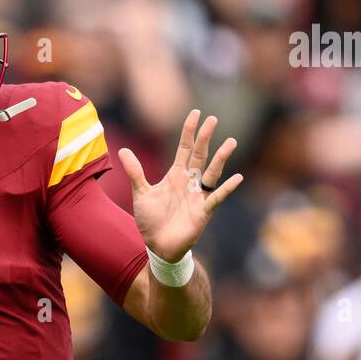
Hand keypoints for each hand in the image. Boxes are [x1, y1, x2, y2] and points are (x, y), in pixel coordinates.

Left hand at [117, 109, 242, 261]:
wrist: (158, 246)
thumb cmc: (151, 220)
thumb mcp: (141, 192)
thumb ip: (135, 172)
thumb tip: (123, 150)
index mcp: (176, 175)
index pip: (184, 149)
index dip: (189, 132)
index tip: (196, 113)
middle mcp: (190, 182)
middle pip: (199, 155)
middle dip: (205, 138)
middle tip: (213, 119)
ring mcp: (198, 196)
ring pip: (212, 173)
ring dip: (221, 158)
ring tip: (231, 141)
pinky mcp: (203, 212)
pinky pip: (216, 198)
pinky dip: (226, 189)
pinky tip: (237, 178)